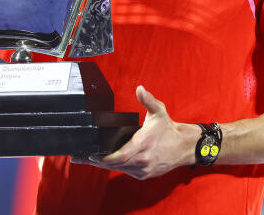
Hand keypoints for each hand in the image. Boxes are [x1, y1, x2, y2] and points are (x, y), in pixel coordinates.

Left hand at [74, 85, 197, 178]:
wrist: (185, 146)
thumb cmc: (169, 129)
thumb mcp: (159, 111)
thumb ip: (148, 100)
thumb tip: (140, 88)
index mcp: (142, 145)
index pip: (118, 156)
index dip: (103, 158)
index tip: (90, 155)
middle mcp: (142, 160)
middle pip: (113, 165)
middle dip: (96, 162)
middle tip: (79, 158)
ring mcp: (143, 169)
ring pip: (119, 169)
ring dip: (104, 165)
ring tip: (89, 160)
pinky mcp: (145, 175)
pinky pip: (126, 172)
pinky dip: (117, 167)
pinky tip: (107, 163)